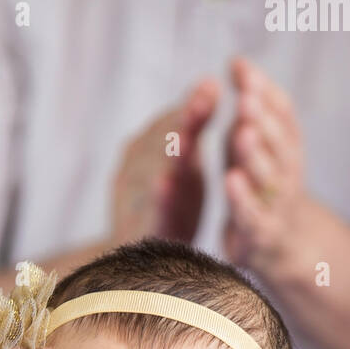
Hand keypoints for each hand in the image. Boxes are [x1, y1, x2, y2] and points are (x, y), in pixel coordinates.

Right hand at [111, 78, 220, 244]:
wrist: (139, 265)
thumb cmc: (172, 207)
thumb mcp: (187, 165)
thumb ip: (194, 128)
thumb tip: (210, 83)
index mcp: (150, 152)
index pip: (173, 121)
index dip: (193, 105)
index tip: (214, 86)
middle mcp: (137, 170)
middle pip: (163, 140)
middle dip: (184, 121)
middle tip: (203, 100)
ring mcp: (135, 200)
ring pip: (154, 171)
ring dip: (170, 154)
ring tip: (185, 138)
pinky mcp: (141, 231)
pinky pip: (150, 212)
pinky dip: (157, 199)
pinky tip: (163, 186)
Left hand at [223, 56, 308, 275]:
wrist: (284, 247)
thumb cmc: (262, 186)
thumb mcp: (255, 144)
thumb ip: (250, 108)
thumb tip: (237, 61)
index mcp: (286, 147)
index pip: (281, 114)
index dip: (263, 90)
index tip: (240, 68)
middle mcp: (286, 172)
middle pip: (278, 142)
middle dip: (262, 118)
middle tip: (245, 97)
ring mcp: (276, 204)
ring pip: (269, 177)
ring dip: (256, 154)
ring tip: (242, 132)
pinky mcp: (260, 234)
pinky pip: (252, 215)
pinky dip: (243, 198)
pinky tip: (231, 180)